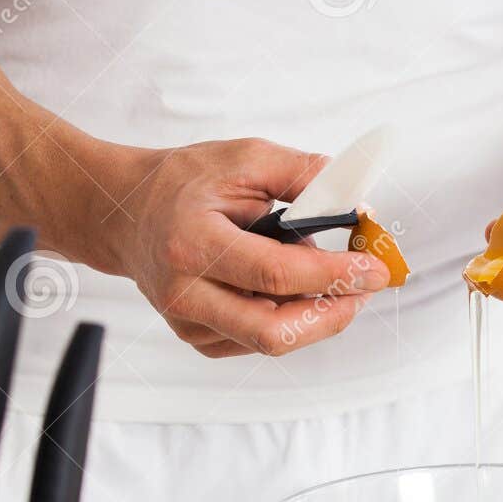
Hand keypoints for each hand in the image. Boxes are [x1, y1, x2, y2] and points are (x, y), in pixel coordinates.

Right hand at [101, 139, 392, 357]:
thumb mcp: (244, 159)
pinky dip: (290, 319)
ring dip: (315, 313)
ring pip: (272, 342)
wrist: (127, 213)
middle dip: (334, 313)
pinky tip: (293, 288)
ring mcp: (189, 324)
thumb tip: (354, 202)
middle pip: (274, 332)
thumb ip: (301, 174)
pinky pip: (260, 342)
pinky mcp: (198, 339)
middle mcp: (185, 294)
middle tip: (366, 287)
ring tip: (324, 273)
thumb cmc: (185, 184)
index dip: (334, 275)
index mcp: (192, 244)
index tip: (375, 268)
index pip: (276, 274)